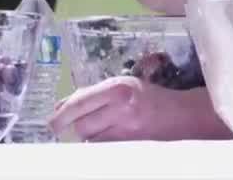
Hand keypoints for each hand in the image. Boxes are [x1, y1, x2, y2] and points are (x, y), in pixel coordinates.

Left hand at [49, 76, 202, 141]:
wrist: (181, 114)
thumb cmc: (148, 97)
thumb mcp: (121, 86)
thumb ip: (92, 94)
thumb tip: (61, 105)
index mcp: (117, 87)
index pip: (80, 102)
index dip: (62, 114)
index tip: (51, 123)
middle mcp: (121, 106)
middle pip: (83, 125)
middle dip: (78, 126)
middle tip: (83, 124)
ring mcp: (127, 128)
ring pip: (92, 139)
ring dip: (90, 136)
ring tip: (103, 127)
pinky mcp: (131, 144)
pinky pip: (104, 147)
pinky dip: (101, 143)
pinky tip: (110, 135)